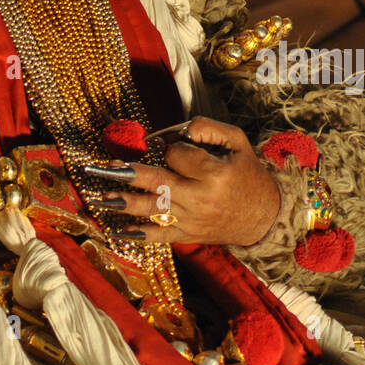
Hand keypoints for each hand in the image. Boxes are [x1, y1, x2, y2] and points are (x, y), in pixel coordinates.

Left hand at [98, 116, 281, 247]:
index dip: (171, 149)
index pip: (177, 156)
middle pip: (157, 183)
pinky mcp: (188, 235)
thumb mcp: (238, 143)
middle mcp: (200, 199)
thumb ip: (209, 128)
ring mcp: (192, 220)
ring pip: (152, 209)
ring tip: (98, 198)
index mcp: (214, 174)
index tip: (174, 149)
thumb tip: (179, 128)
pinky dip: (137, 235)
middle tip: (101, 169)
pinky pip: (159, 236)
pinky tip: (115, 232)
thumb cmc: (249, 175)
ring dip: (123, 203)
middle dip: (128, 175)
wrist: (266, 218)